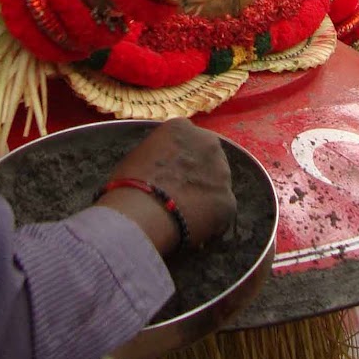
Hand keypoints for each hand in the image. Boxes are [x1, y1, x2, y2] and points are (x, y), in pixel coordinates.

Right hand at [94, 119, 235, 254]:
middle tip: (182, 194)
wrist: (141, 213)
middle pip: (207, 157)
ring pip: (217, 184)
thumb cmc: (129, 183)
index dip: (179, 159)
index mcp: (181, 128)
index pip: (186, 140)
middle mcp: (207, 143)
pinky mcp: (229, 201)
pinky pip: (221, 211)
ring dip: (206, 195)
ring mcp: (222, 172)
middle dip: (198, 173)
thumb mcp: (138, 156)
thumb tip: (160, 169)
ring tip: (186, 215)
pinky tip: (193, 229)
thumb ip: (158, 156)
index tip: (171, 174)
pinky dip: (211, 220)